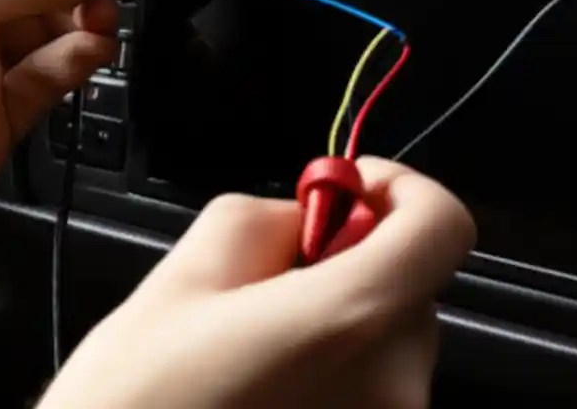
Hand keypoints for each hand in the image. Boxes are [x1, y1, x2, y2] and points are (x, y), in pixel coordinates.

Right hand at [39, 158, 476, 408]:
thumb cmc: (132, 404)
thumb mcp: (182, 275)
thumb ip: (265, 218)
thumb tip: (304, 216)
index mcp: (352, 321)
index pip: (444, 226)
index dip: (401, 189)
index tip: (351, 190)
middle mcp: (393, 388)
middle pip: (409, 289)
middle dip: (348, 268)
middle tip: (268, 283)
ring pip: (385, 347)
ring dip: (337, 329)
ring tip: (250, 354)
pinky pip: (369, 395)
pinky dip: (331, 379)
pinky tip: (263, 393)